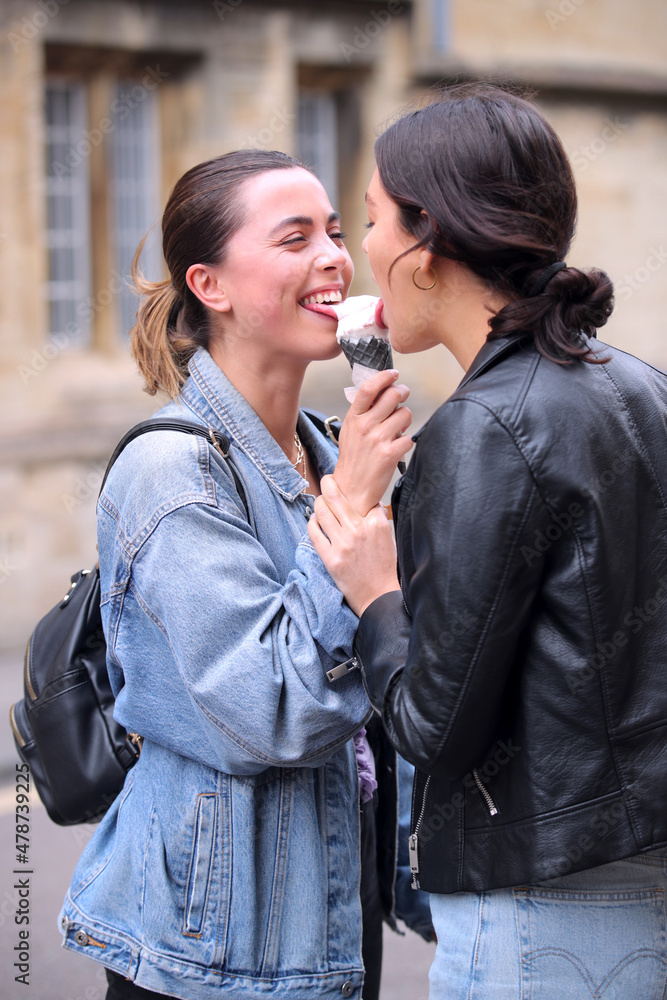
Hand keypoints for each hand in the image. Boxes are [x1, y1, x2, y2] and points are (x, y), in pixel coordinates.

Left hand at [308, 474, 400, 616]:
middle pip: (334, 498)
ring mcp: (342, 545)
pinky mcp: (330, 559)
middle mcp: (358, 531)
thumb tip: (371, 504)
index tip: (340, 483)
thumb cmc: (384, 567)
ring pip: (322, 513)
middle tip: (325, 481)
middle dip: (327, 484)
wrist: (378, 596)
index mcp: (375, 524)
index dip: (348, 488)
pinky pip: (314, 534)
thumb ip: (378, 518)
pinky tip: (314, 521)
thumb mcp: (388, 537)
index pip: (359, 498)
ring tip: (319, 502)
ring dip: (318, 503)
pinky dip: (312, 523)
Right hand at [333, 369, 412, 515]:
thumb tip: (382, 391)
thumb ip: (363, 412)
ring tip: (398, 428)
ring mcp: (377, 440)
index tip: (393, 373)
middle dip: (402, 392)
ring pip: (405, 414)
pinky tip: (398, 446)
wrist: (351, 489)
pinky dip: (407, 440)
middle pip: (392, 395)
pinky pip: (409, 437)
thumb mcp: (350, 431)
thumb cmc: (353, 458)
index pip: (368, 389)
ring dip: (406, 419)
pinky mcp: (389, 454)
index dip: (384, 377)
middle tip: (403, 396)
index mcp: (353, 418)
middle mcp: (365, 426)